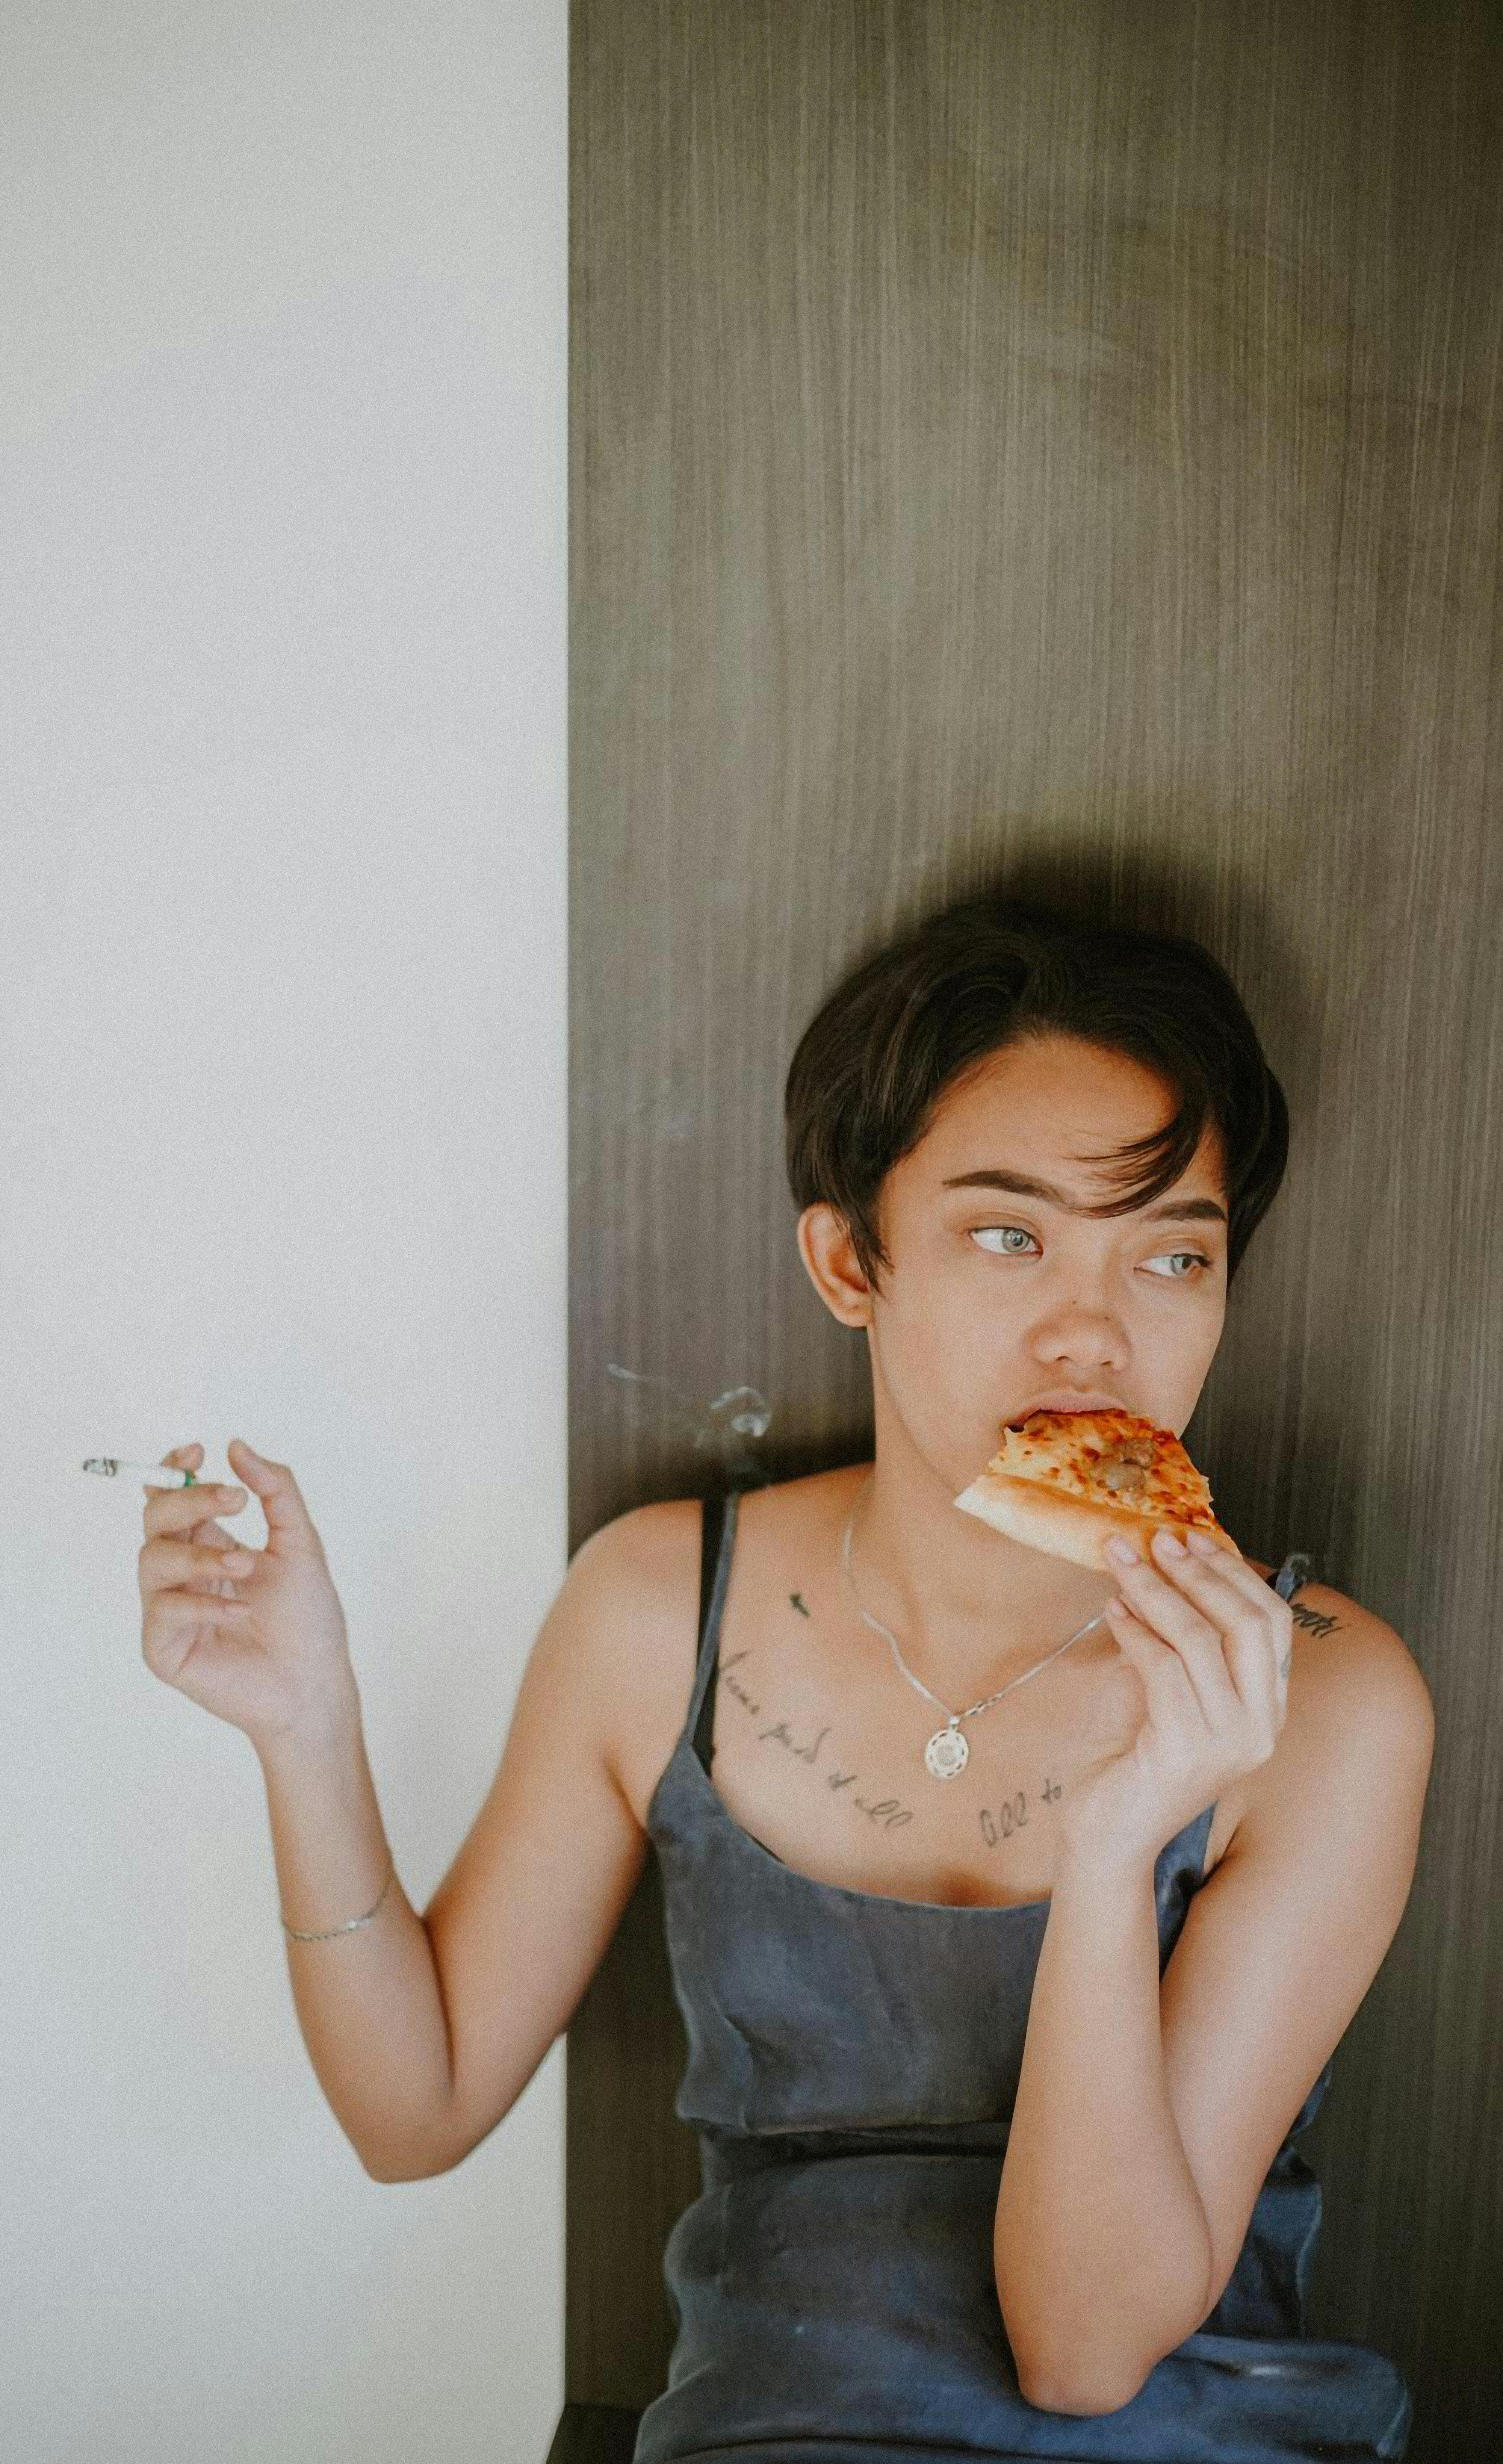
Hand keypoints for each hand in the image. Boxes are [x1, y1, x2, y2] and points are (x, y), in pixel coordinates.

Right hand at [138, 1439, 357, 1756]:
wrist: (314, 1683)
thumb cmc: (308, 1618)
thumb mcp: (300, 1543)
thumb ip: (275, 1491)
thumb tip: (237, 1445)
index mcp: (209, 1545)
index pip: (172, 1498)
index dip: (173, 1471)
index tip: (197, 1451)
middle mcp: (182, 1573)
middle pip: (155, 1520)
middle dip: (189, 1501)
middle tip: (234, 1500)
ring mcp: (169, 1610)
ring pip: (151, 1560)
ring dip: (200, 1555)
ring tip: (246, 1565)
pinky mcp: (163, 1647)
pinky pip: (163, 1610)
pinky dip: (202, 1603)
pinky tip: (241, 1610)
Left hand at [1057, 1525, 1291, 1880]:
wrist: (1105, 1831)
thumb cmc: (1129, 1754)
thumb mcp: (1160, 1681)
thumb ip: (1173, 1634)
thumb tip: (1159, 1563)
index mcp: (1267, 1708)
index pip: (1272, 1622)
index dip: (1233, 1573)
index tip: (1191, 1538)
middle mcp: (1261, 1727)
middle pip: (1249, 1623)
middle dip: (1201, 1572)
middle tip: (1156, 1540)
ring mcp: (1230, 1743)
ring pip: (1202, 1639)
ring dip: (1156, 1590)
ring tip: (1120, 1563)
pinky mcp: (1187, 1752)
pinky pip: (1164, 1668)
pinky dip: (1135, 1630)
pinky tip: (1111, 1610)